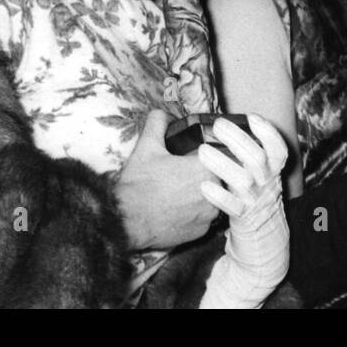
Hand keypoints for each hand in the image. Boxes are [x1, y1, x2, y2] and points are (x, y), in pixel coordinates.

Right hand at [112, 109, 216, 249]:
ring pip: (215, 198)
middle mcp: (214, 192)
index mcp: (205, 168)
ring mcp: (209, 215)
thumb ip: (158, 122)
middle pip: (219, 177)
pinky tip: (180, 207)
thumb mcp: (146, 146)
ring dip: (204, 193)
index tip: (196, 156)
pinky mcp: (201, 232)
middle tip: (186, 172)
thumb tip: (163, 113)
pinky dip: (196, 212)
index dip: (208, 154)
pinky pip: (205, 217)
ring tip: (182, 190)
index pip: (220, 155)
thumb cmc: (139, 184)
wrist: (127, 221)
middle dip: (206, 174)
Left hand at [198, 115, 288, 307]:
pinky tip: (204, 187)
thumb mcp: (259, 173)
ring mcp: (256, 201)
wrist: (264, 238)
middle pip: (257, 159)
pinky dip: (219, 196)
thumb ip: (247, 152)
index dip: (267, 133)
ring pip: (243, 181)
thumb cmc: (254, 195)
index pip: (278, 149)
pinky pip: (233, 207)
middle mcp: (268, 183)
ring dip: (223, 165)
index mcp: (273, 169)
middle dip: (238, 140)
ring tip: (202, 152)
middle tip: (218, 125)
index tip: (252, 117)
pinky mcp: (244, 218)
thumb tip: (224, 125)